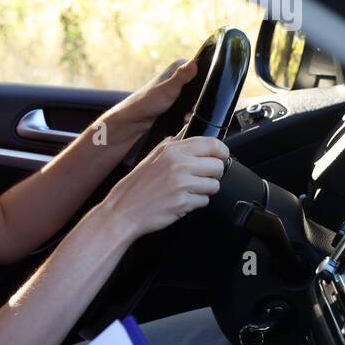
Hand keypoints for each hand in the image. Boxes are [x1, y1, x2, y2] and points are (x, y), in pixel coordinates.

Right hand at [100, 134, 229, 239]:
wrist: (123, 210)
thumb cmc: (136, 186)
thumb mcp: (152, 156)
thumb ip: (173, 144)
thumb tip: (190, 133)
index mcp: (172, 150)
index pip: (213, 144)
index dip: (221, 152)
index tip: (220, 157)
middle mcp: (179, 164)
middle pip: (218, 166)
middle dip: (213, 174)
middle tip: (201, 178)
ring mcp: (182, 184)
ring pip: (214, 185)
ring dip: (205, 190)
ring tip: (187, 191)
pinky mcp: (183, 202)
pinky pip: (204, 201)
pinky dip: (196, 203)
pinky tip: (181, 201)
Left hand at [107, 57, 199, 139]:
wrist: (134, 121)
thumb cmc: (146, 102)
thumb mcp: (167, 89)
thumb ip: (181, 77)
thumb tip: (195, 62)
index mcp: (179, 67)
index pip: (203, 68)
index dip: (208, 81)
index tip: (205, 93)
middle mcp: (180, 77)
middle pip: (202, 85)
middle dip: (201, 98)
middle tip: (193, 108)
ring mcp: (180, 91)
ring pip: (198, 98)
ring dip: (195, 108)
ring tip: (188, 116)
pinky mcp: (179, 103)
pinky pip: (191, 107)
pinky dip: (190, 114)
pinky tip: (186, 120)